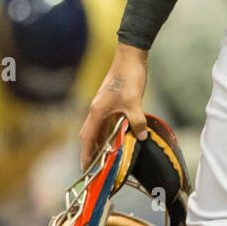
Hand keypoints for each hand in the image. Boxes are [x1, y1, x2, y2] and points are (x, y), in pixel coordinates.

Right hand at [80, 43, 148, 169]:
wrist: (130, 56)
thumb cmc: (129, 77)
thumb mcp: (134, 103)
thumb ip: (137, 122)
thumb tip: (141, 137)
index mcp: (98, 112)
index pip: (88, 139)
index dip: (86, 155)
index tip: (85, 169)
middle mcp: (96, 109)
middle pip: (89, 135)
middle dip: (90, 151)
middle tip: (96, 167)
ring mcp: (102, 105)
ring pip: (97, 128)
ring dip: (99, 141)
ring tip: (105, 156)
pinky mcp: (110, 101)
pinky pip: (106, 121)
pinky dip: (108, 131)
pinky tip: (117, 137)